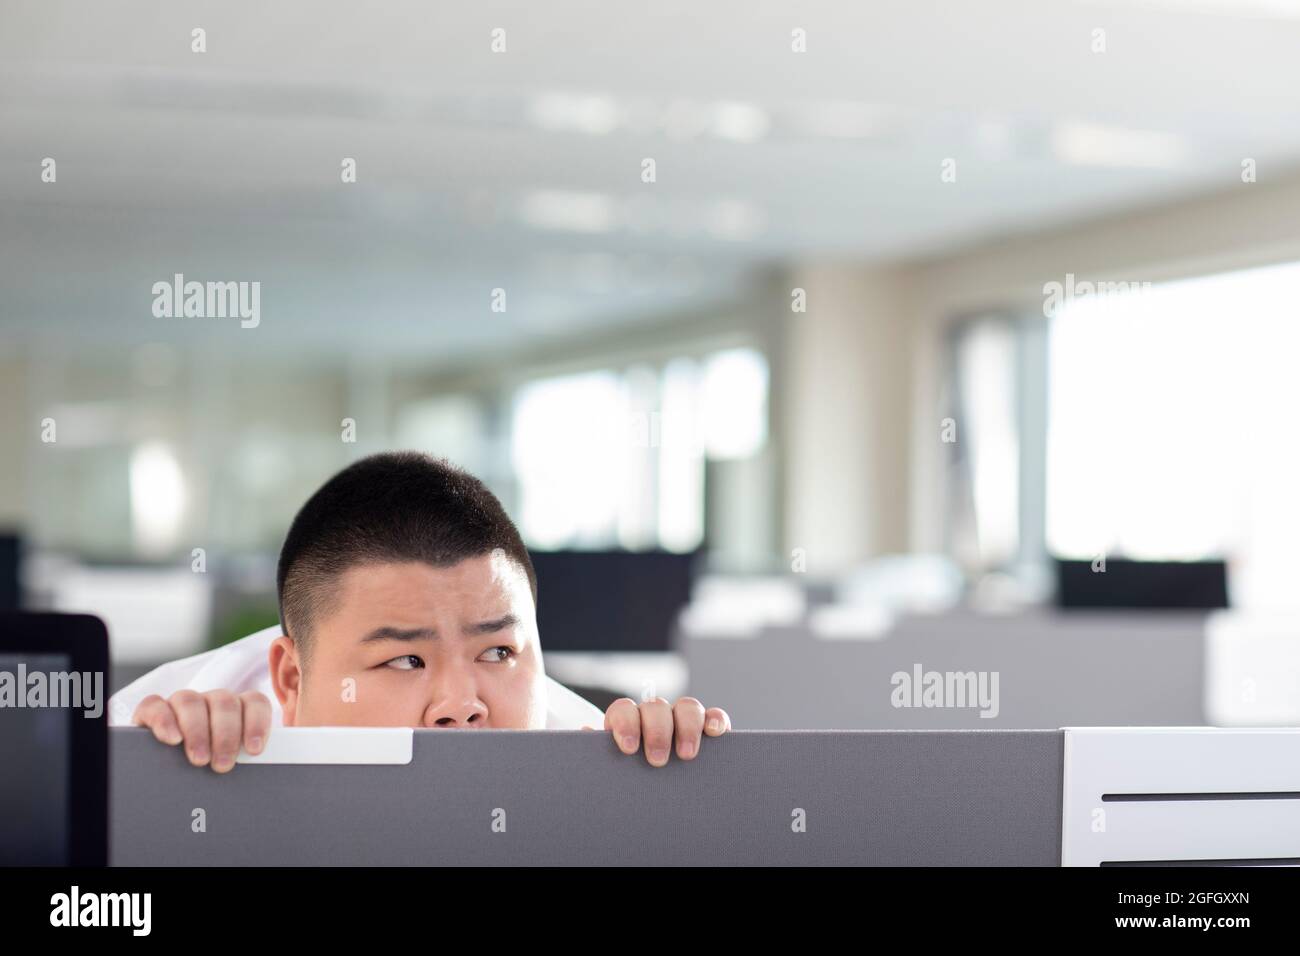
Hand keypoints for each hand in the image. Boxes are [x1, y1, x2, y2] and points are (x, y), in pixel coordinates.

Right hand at [132, 689, 271, 772]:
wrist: (164, 780)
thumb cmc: (208, 773)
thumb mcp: (228, 765)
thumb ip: (246, 763)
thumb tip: (261, 774)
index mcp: (236, 710)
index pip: (253, 702)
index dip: (257, 723)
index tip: (254, 750)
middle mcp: (210, 702)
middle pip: (224, 702)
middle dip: (226, 735)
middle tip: (223, 765)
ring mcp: (180, 704)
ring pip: (190, 700)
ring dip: (197, 731)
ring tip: (200, 760)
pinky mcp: (150, 712)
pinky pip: (154, 705)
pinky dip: (164, 720)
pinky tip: (172, 740)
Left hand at [586, 696, 730, 766]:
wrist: (653, 798)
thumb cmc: (627, 780)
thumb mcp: (610, 771)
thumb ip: (597, 753)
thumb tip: (584, 731)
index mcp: (627, 722)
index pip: (624, 709)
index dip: (626, 724)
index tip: (628, 748)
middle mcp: (654, 716)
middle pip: (656, 707)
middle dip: (657, 731)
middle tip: (657, 760)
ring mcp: (682, 719)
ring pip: (687, 706)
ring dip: (687, 727)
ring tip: (686, 755)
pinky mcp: (707, 728)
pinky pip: (713, 715)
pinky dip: (716, 720)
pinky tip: (715, 732)